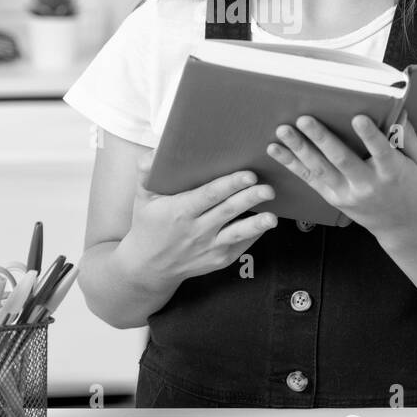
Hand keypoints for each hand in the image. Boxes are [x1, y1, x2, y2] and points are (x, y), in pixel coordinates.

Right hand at [120, 150, 278, 284]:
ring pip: (237, 234)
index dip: (230, 184)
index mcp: (180, 211)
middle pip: (228, 211)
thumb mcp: (142, 197)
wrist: (148, 267)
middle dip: (249, 199)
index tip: (247, 174)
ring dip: (257, 224)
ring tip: (273, 216)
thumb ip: (148, 171)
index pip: (209, 195)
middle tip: (268, 188)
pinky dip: (254, 235)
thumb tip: (159, 149)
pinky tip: (266, 223)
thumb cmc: (148, 225)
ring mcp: (209, 248)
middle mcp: (196, 231)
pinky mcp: (219, 260)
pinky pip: (240, 246)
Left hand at [266, 111, 416, 235]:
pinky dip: (291, 163)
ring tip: (283, 131)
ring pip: (320, 169)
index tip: (358, 118)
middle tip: (304, 119)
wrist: (401, 224)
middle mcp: (367, 184)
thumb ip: (406, 135)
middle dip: (322, 139)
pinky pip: (310, 179)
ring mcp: (347, 193)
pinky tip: (276, 150)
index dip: (370, 136)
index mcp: (391, 172)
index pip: (381, 152)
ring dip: (299, 149)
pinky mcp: (333, 198)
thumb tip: (397, 109)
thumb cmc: (409, 185)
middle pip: (342, 160)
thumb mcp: (416, 160)